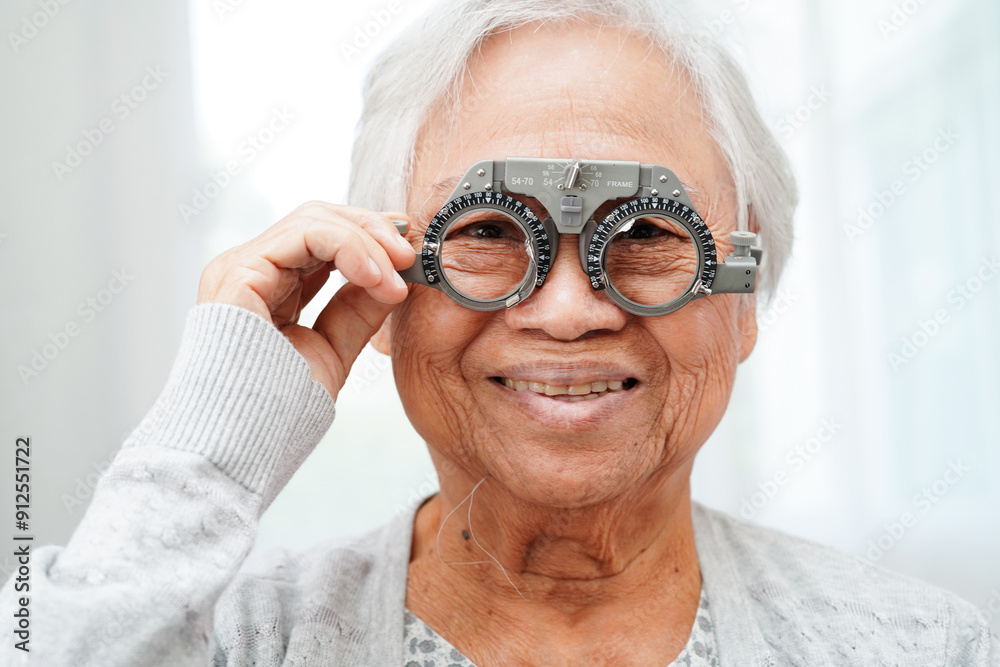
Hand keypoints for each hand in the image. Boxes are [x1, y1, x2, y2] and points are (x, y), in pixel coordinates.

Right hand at [197, 201, 413, 398]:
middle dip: (373, 231)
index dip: (369, 239)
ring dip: (367, 240)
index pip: (322, 241)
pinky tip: (375, 275)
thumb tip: (393, 278)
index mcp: (270, 288)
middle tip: (409, 257)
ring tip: (396, 275)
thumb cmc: (277, 410)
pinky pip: (303, 234)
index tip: (408, 257)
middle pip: (319, 220)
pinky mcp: (239, 272)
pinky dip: (349, 246)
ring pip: (314, 220)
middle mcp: (253, 272)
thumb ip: (357, 310)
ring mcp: (241, 268)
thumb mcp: (333, 348)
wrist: (244, 441)